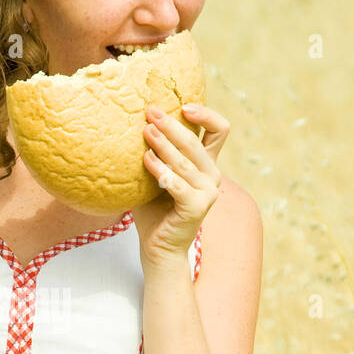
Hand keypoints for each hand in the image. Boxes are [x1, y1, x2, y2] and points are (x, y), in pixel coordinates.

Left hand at [132, 102, 227, 265]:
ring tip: (145, 131)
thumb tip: (133, 122)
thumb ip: (153, 152)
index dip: (206, 114)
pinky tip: (146, 160)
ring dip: (164, 144)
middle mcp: (211, 175)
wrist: (158, 247)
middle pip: (196, 141)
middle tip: (150, 112)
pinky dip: (161, 170)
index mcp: (204, 164)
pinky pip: (177, 184)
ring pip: (185, 161)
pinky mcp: (197, 207)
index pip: (219, 130)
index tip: (183, 106)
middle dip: (172, 124)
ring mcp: (208, 192)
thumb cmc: (153, 210)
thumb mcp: (154, 174)